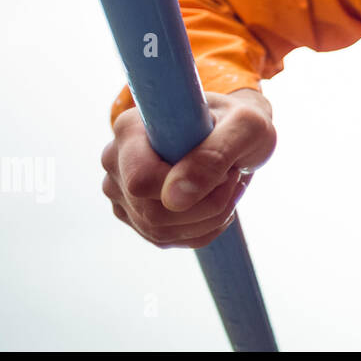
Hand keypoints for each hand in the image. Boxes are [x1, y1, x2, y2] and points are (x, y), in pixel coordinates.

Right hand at [101, 88, 275, 248]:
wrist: (236, 131)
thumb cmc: (241, 120)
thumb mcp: (244, 127)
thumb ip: (213, 155)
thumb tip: (174, 198)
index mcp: (131, 129)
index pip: (140, 181)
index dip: (185, 187)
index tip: (224, 170)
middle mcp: (116, 161)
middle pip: (152, 212)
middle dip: (205, 205)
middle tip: (233, 178)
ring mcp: (121, 191)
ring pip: (159, 231)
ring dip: (208, 218)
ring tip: (230, 186)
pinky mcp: (134, 215)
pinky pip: (166, 239)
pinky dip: (202, 229)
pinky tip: (219, 204)